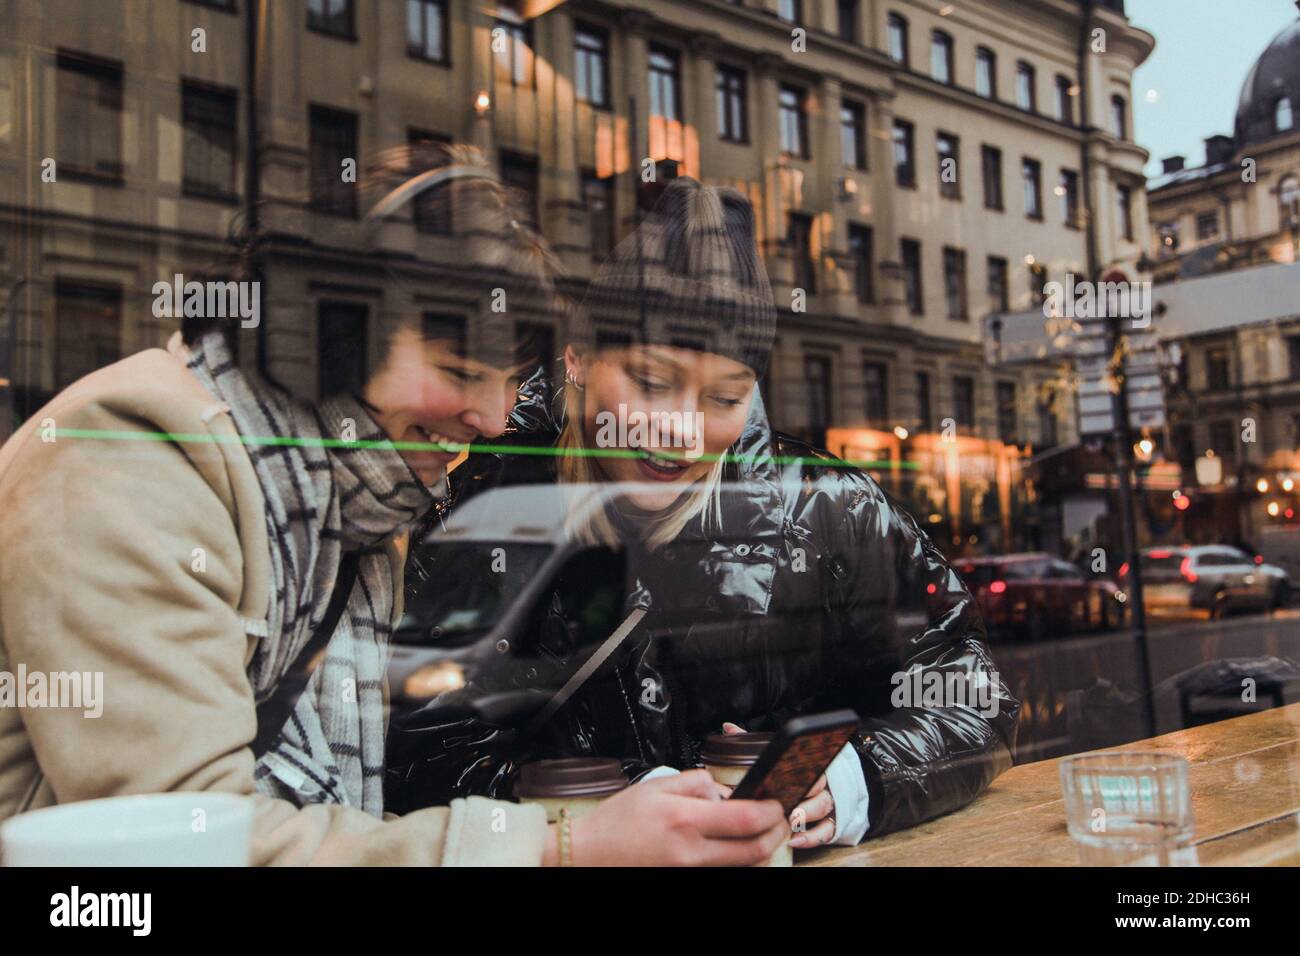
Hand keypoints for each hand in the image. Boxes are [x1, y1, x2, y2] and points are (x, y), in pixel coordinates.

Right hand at [546, 769, 787, 865]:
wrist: (588, 855)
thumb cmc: (617, 820)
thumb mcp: (657, 785)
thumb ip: (697, 782)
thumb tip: (726, 792)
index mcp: (684, 820)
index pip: (747, 819)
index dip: (771, 811)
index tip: (776, 801)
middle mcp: (690, 853)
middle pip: (754, 849)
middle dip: (777, 832)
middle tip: (780, 818)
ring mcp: (689, 873)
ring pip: (744, 865)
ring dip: (761, 848)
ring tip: (762, 830)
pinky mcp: (686, 880)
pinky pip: (723, 872)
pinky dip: (738, 860)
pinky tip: (737, 845)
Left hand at [721, 721, 835, 849]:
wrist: (812, 791)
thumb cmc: (786, 775)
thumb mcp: (769, 758)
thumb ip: (751, 743)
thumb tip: (729, 728)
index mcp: (807, 766)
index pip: (810, 765)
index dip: (802, 772)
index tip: (788, 777)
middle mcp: (819, 785)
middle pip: (818, 788)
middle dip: (804, 796)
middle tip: (787, 805)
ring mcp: (823, 806)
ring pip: (822, 808)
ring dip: (805, 816)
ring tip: (790, 822)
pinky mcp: (827, 826)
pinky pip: (825, 832)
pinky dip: (811, 837)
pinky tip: (795, 840)